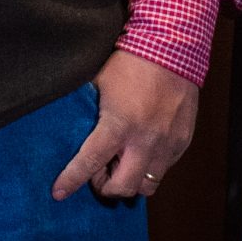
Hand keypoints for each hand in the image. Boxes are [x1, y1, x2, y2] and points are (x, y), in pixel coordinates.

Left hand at [50, 49, 199, 200]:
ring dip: (131, 180)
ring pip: (147, 185)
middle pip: (122, 188)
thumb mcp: (99, 82)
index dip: (71, 181)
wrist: (172, 48)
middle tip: (99, 173)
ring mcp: (167, 143)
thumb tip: (70, 122)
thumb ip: (87, 109)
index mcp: (118, 125)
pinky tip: (143, 149)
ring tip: (123, 162)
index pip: (89, 163)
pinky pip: (165, 168)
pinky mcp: (183, 141)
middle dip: (106, 187)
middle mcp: (144, 140)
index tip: (58, 193)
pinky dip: (151, 166)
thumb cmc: (131, 61)